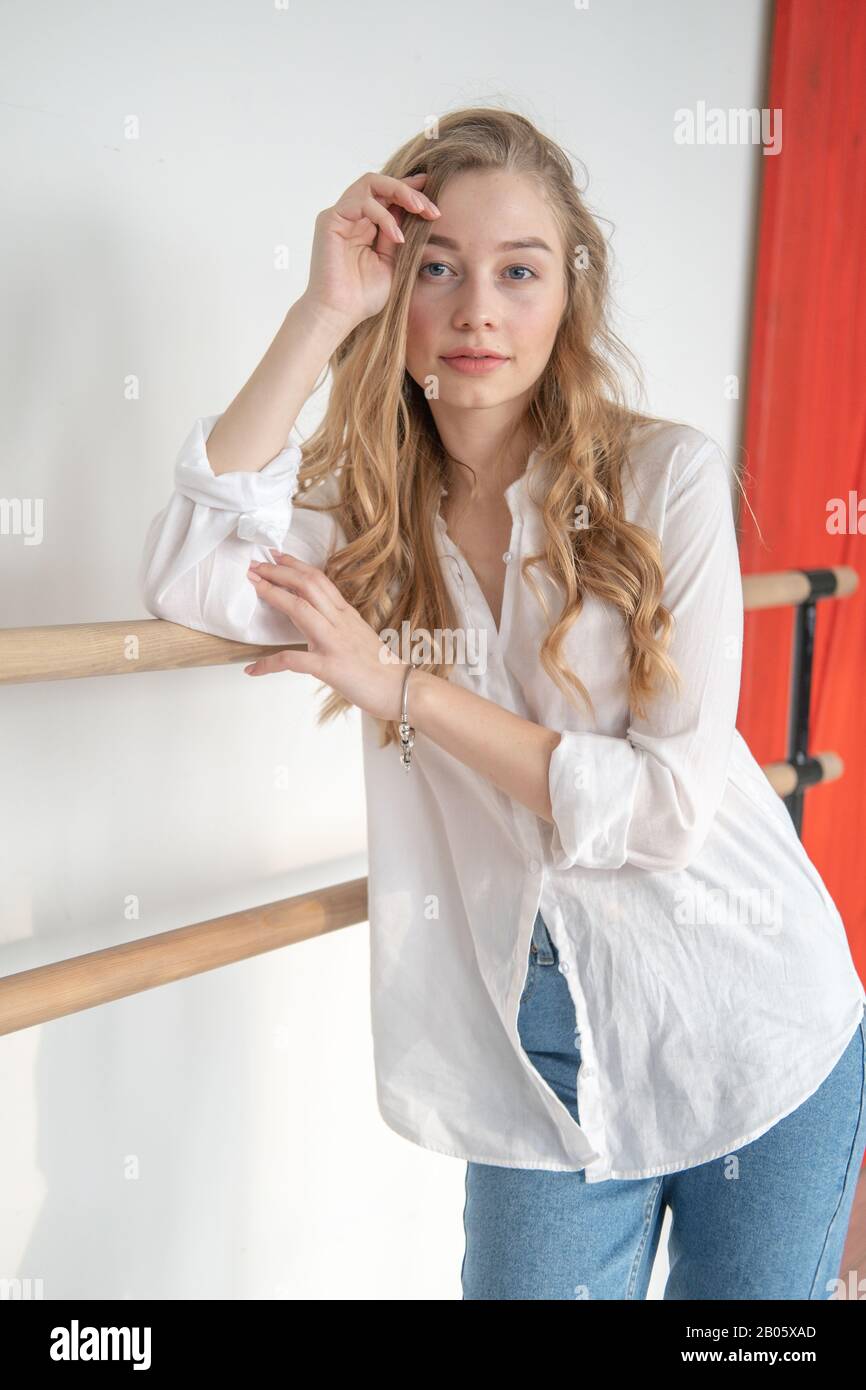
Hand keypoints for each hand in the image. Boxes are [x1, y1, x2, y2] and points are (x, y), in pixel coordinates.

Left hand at [243, 552, 406, 721]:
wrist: (401, 690)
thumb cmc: (381, 668)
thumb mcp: (359, 636)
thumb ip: (339, 624)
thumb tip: (319, 619)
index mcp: (346, 615)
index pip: (319, 580)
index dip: (295, 566)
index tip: (277, 557)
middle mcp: (339, 622)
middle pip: (307, 585)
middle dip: (278, 573)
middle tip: (256, 565)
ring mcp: (334, 643)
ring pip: (300, 609)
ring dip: (273, 595)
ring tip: (253, 586)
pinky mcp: (329, 667)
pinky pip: (292, 661)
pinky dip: (268, 664)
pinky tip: (252, 669)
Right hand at [300, 170, 439, 330]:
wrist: (339, 314)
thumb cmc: (362, 296)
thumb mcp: (391, 262)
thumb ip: (397, 235)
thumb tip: (415, 209)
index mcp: (363, 225)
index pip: (386, 196)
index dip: (409, 190)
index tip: (434, 195)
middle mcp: (350, 216)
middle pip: (380, 183)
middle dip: (409, 190)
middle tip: (431, 206)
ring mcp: (339, 216)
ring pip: (370, 183)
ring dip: (400, 193)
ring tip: (420, 211)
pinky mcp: (330, 219)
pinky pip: (361, 202)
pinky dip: (383, 216)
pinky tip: (397, 236)